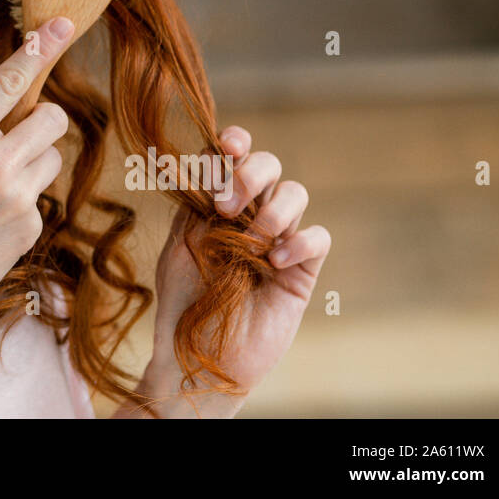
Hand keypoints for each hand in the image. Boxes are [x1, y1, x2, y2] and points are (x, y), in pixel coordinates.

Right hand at [0, 16, 77, 327]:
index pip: (9, 82)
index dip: (39, 49)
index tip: (62, 25)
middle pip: (52, 118)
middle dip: (40, 122)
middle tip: (20, 136)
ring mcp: (15, 197)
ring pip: (52, 157)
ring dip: (32, 163)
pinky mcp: (28, 227)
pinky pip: (40, 196)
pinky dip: (20, 201)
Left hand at [141, 125, 331, 415]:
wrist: (198, 357)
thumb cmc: (183, 302)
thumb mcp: (179, 246)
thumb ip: (195, 206)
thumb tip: (208, 165)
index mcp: (217, 203)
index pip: (232, 157)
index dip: (234, 142)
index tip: (225, 146)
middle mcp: (250, 214)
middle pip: (268, 165)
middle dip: (248, 174)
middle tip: (224, 206)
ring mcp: (278, 240)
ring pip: (296, 193)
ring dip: (273, 208)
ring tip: (250, 240)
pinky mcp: (302, 271)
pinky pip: (319, 238)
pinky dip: (299, 241)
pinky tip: (273, 262)